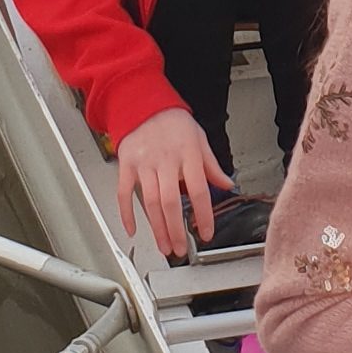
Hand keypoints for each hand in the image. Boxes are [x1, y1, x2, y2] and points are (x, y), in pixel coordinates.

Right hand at [112, 105, 229, 261]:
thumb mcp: (199, 138)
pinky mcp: (126, 164)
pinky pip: (124, 193)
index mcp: (188, 155)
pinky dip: (126, 213)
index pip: (199, 191)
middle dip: (176, 230)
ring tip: (164, 246)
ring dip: (157, 228)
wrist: (144, 103)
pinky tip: (132, 229)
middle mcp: (166, 161)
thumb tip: (227, 184)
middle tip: (181, 249)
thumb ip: (212, 165)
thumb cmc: (173, 122)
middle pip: (171, 202)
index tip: (207, 233)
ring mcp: (144, 163)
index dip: (204, 215)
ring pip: (150, 202)